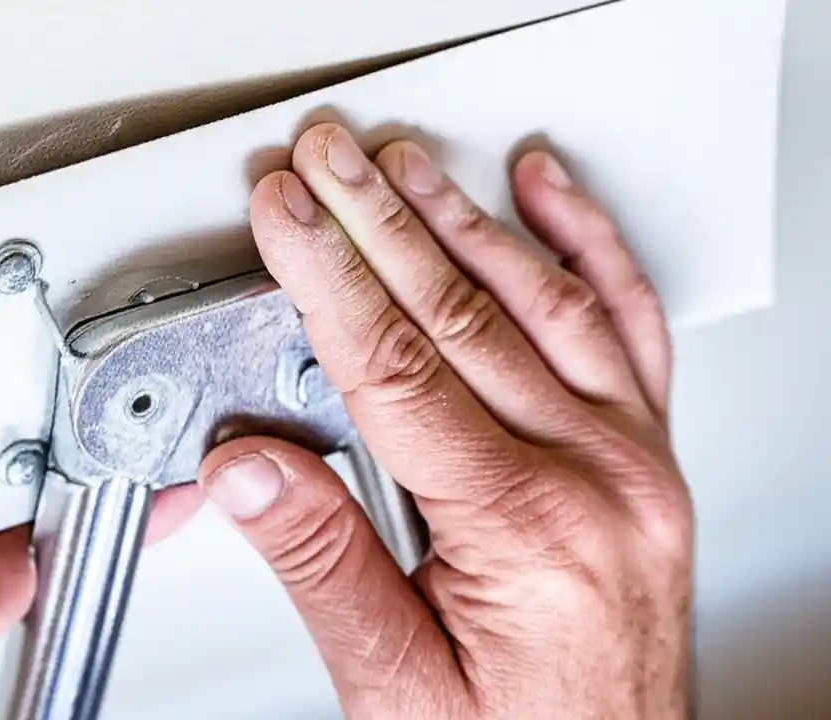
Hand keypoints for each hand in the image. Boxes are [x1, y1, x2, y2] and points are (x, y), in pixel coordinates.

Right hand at [199, 124, 690, 717]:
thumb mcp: (394, 683)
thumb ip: (320, 562)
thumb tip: (249, 464)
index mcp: (528, 532)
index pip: (398, 370)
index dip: (329, 280)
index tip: (285, 218)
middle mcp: (597, 482)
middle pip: (463, 317)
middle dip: (379, 224)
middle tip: (325, 162)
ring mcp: (632, 462)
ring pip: (541, 303)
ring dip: (461, 221)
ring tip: (403, 165)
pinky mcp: (646, 458)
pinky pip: (627, 328)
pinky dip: (586, 249)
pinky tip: (547, 198)